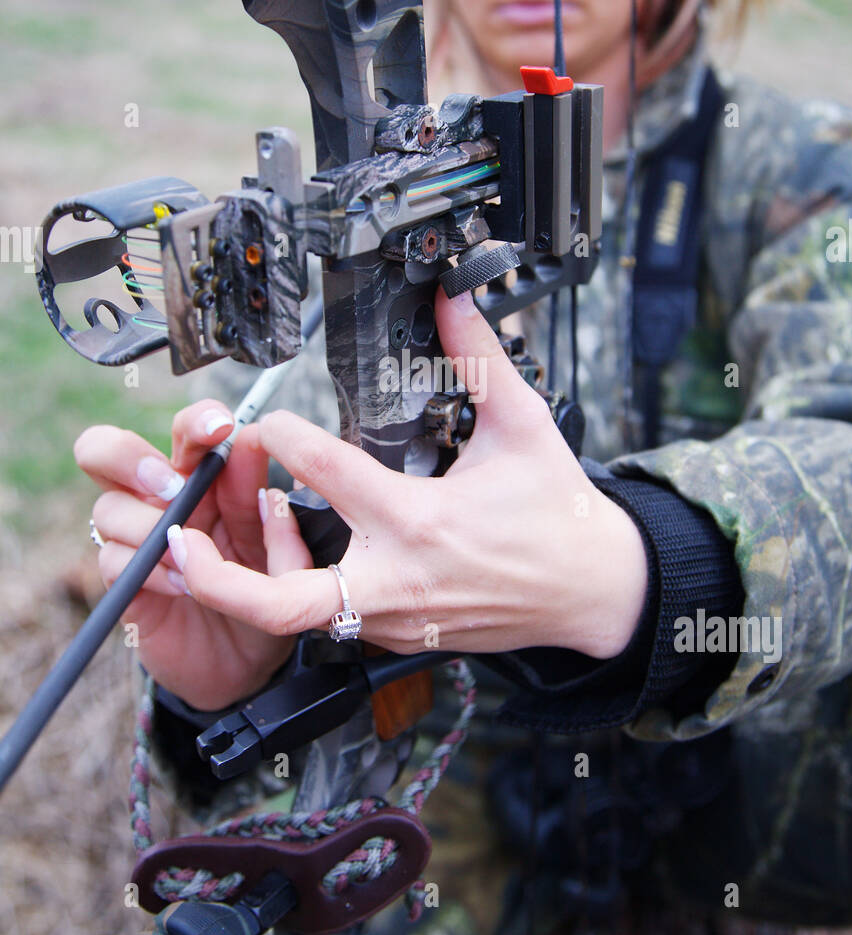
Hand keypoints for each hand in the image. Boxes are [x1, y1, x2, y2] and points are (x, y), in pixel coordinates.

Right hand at [74, 403, 314, 708]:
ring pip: (108, 509)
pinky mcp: (124, 585)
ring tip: (192, 556)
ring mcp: (137, 541)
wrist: (250, 660)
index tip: (223, 428)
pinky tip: (183, 585)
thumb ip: (277, 522)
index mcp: (204, 481)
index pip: (187, 432)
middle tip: (171, 485)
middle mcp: (161, 502)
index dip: (197, 421)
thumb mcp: (285, 557)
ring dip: (148, 527)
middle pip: (107, 450)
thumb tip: (269, 483)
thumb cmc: (265, 594)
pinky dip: (148, 570)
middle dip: (132, 458)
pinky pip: (113, 560)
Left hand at [162, 289, 647, 682]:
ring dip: (255, 576)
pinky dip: (302, 590)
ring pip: (298, 616)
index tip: (265, 418)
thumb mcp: (522, 425)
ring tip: (236, 530)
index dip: (282, 437)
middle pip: (281, 601)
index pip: (326, 473)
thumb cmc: (557, 513)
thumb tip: (456, 297)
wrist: (592, 590)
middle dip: (215, 578)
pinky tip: (296, 552)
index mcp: (419, 521)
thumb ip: (481, 357)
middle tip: (176, 542)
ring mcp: (395, 619)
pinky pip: (334, 621)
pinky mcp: (400, 637)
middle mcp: (397, 579)